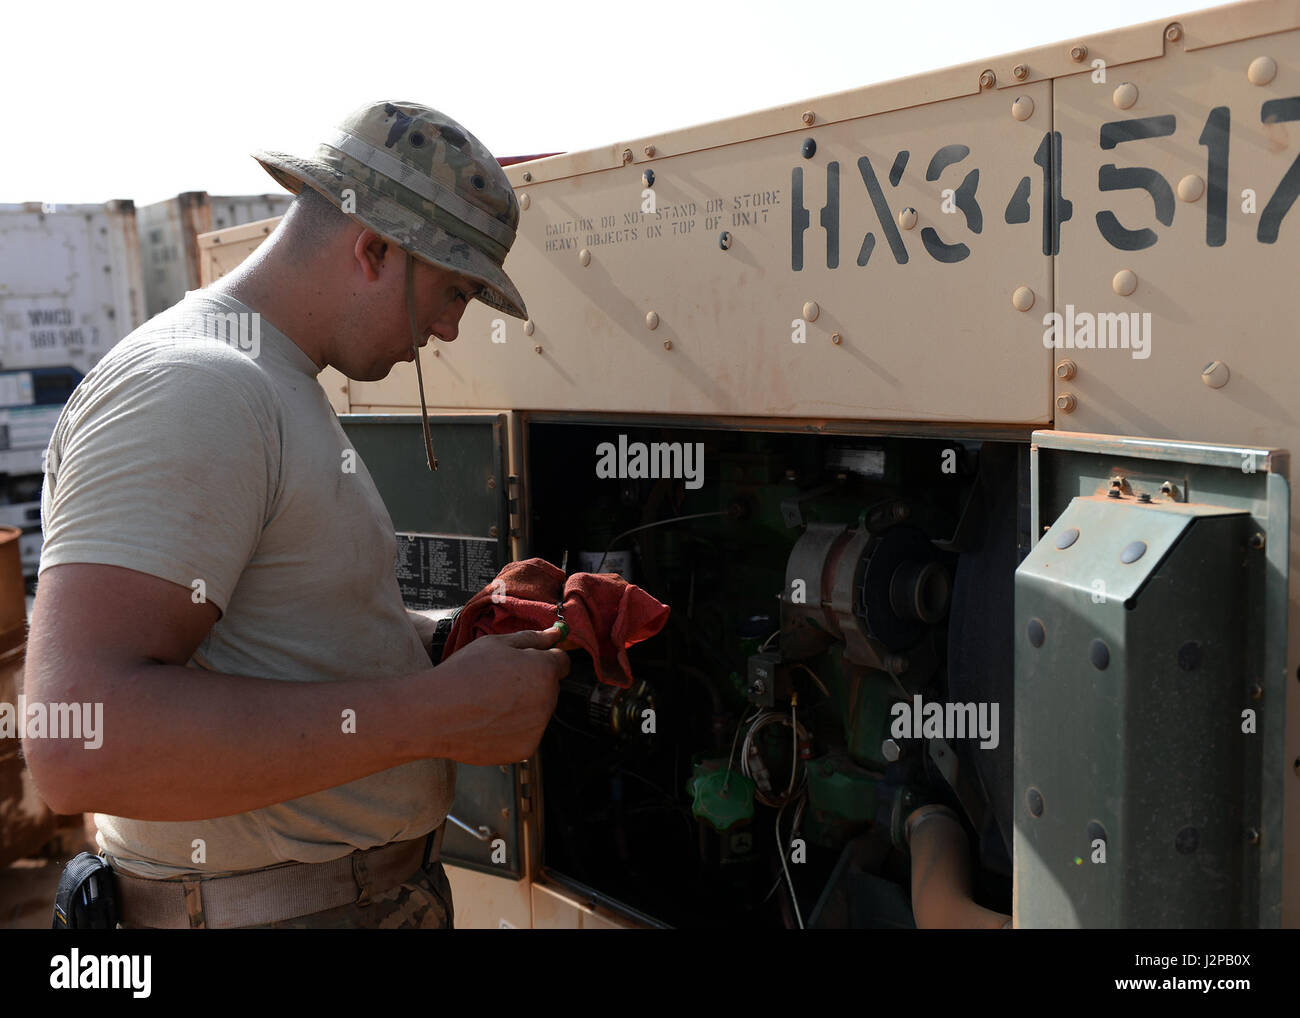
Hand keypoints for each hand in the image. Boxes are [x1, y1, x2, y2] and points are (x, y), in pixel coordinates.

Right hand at [429, 624, 570, 764]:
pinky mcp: (526, 749)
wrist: (435, 714)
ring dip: (524, 707)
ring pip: (538, 712)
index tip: (526, 663)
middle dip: (533, 683)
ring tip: (491, 703)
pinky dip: (514, 730)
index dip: (545, 659)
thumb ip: (532, 638)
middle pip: (550, 688)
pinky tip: (490, 722)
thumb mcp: (496, 644)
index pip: (562, 662)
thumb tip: (556, 633)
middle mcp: (548, 700)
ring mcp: (538, 727)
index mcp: (543, 670)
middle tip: (499, 683)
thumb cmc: (463, 674)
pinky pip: (527, 734)